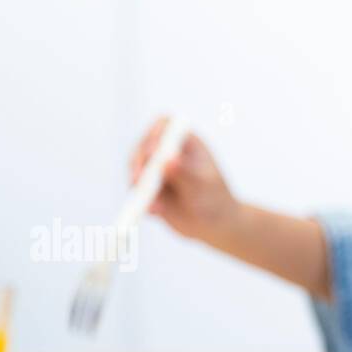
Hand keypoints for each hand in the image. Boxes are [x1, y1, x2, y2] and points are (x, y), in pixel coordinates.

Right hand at [130, 117, 239, 243]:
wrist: (215, 226)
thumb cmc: (215, 200)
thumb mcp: (203, 186)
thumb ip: (185, 173)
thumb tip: (166, 160)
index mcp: (186, 141)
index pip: (165, 125)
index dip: (155, 134)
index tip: (153, 152)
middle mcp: (167, 151)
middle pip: (143, 145)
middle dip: (139, 162)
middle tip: (140, 179)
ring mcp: (155, 170)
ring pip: (136, 169)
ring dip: (139, 186)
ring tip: (156, 205)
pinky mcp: (148, 189)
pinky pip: (136, 192)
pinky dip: (142, 201)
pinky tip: (156, 212)